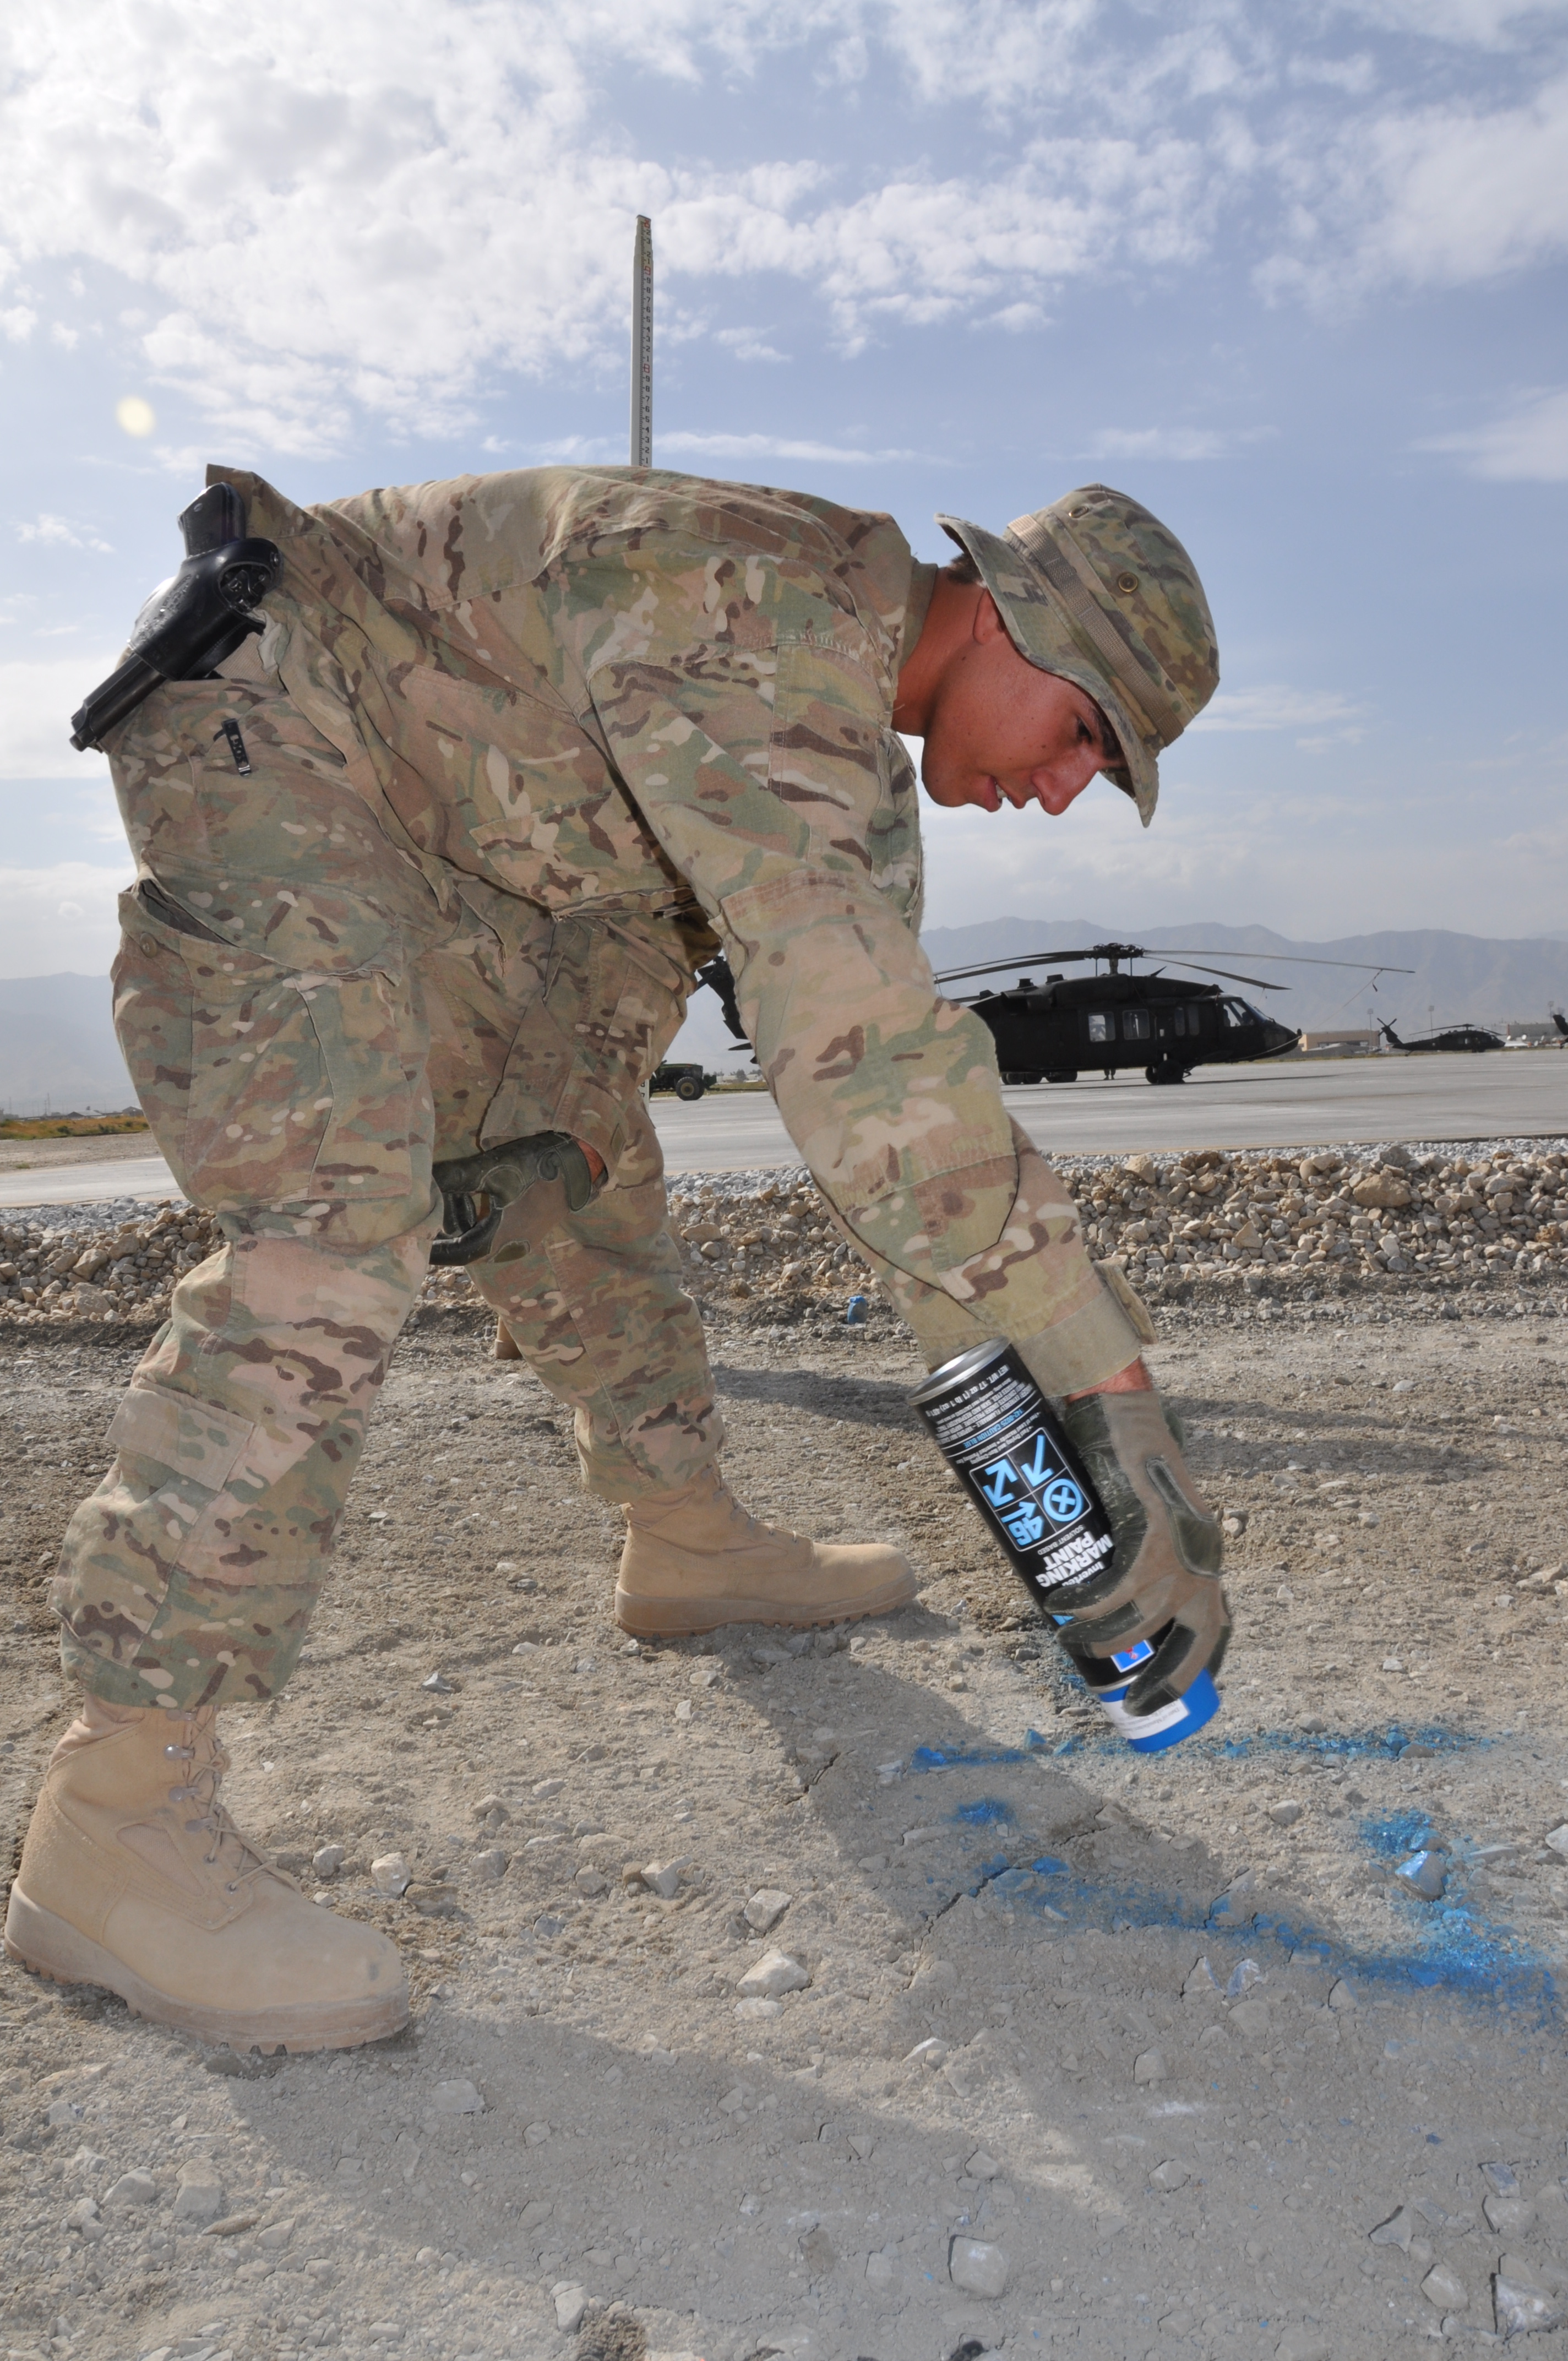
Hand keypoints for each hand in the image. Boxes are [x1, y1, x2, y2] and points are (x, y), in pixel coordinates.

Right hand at [1050, 1383, 1229, 1712]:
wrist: (1123, 1407)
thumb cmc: (1127, 1455)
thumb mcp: (1146, 1510)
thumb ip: (1139, 1543)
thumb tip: (1103, 1582)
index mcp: (1205, 1552)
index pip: (1217, 1622)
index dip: (1201, 1663)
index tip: (1175, 1692)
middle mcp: (1203, 1553)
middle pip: (1195, 1635)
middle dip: (1168, 1679)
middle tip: (1134, 1704)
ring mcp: (1180, 1542)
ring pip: (1148, 1616)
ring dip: (1107, 1639)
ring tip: (1073, 1641)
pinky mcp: (1149, 1527)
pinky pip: (1120, 1585)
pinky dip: (1090, 1604)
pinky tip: (1062, 1607)